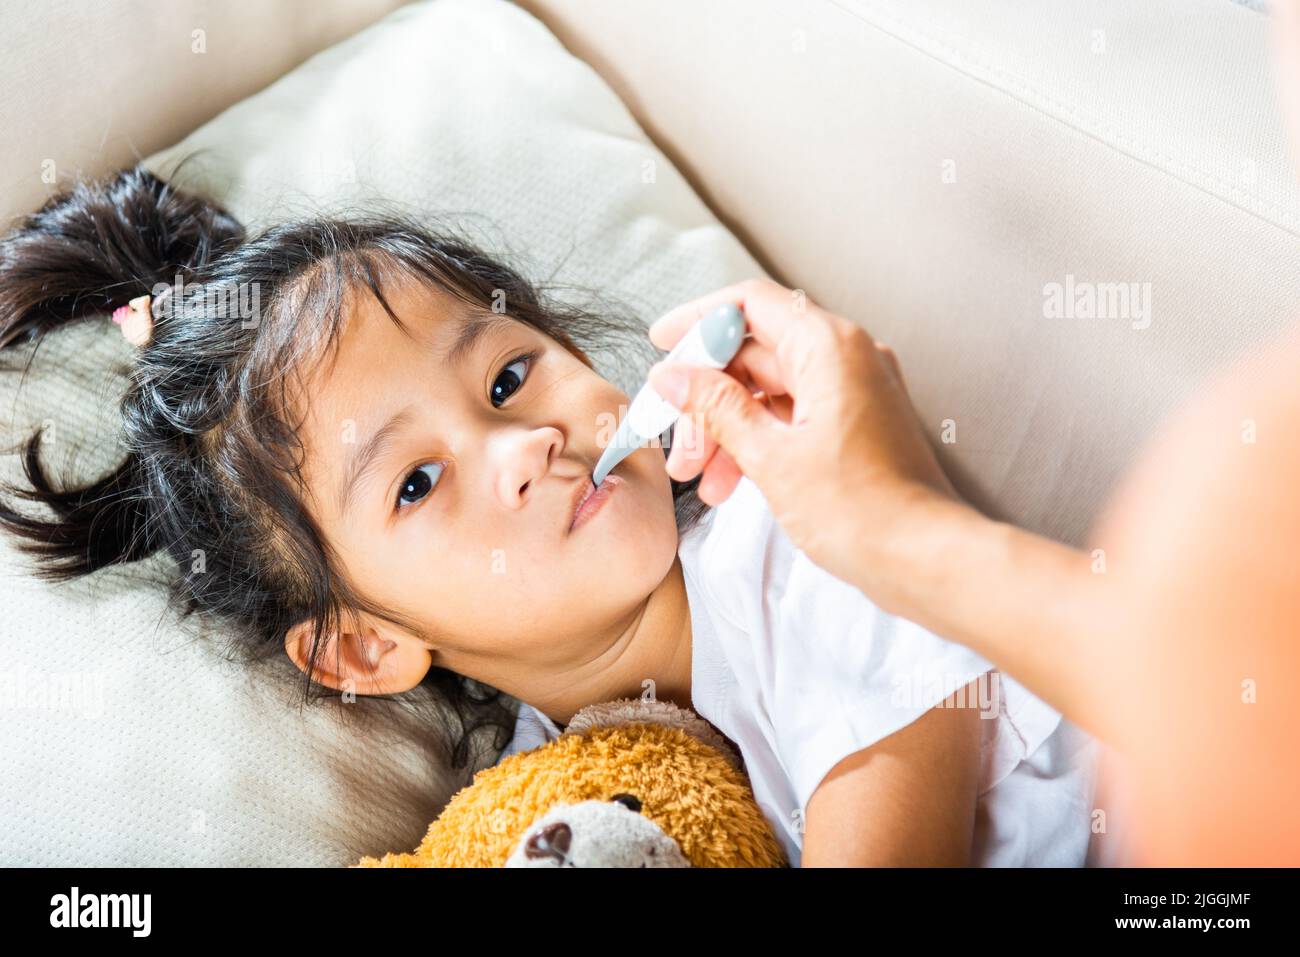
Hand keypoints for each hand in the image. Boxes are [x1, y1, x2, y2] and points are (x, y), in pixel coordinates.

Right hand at [647, 278, 958, 587]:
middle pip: (755, 351)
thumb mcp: (770, 456)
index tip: (662, 343)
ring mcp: (854, 390)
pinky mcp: (855, 424)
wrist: (923, 558)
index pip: (750, 303)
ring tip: (697, 477)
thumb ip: (716, 408)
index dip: (699, 320)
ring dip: (726, 427)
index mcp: (830, 347)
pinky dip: (757, 441)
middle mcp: (846, 357)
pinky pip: (792, 415)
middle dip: (706, 396)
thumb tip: (674, 376)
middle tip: (675, 442)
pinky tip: (729, 483)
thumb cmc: (861, 510)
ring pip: (769, 389)